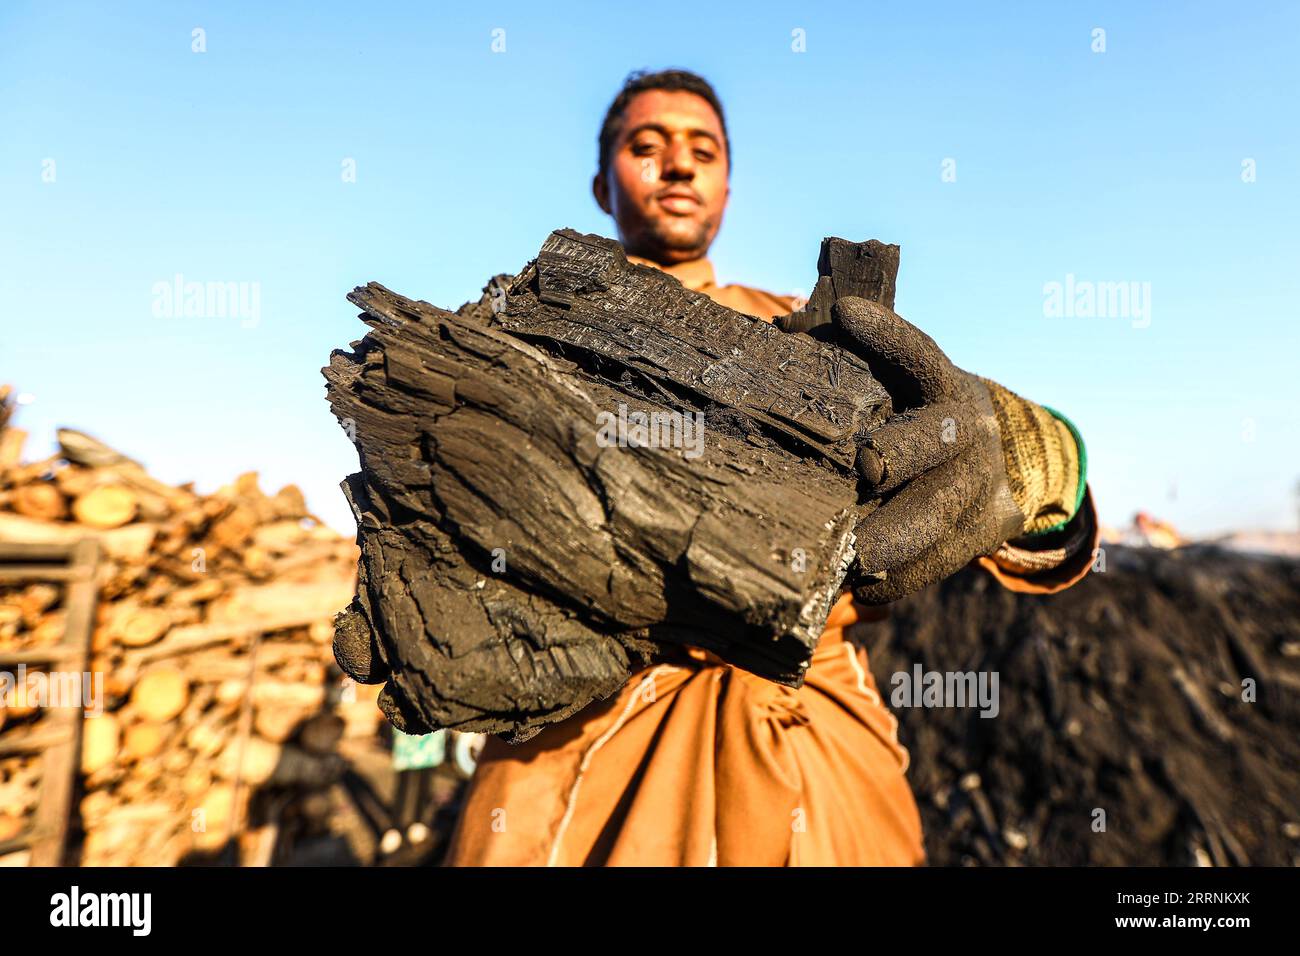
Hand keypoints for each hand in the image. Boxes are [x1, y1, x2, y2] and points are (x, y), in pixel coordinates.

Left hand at [778, 296, 1080, 603]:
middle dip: (903, 451)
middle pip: (937, 438)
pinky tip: (865, 589)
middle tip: (867, 466)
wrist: (1001, 460)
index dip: (888, 334)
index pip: (918, 351)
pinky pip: (943, 558)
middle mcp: (971, 428)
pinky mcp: (987, 528)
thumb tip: (781, 331)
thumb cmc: (916, 414)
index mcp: (944, 382)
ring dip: (895, 535)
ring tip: (853, 556)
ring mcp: (983, 481)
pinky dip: (903, 578)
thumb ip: (845, 356)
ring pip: (941, 511)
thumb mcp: (896, 380)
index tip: (846, 312)